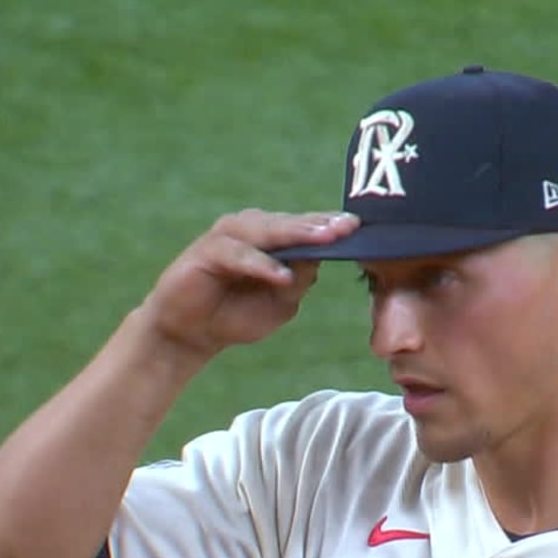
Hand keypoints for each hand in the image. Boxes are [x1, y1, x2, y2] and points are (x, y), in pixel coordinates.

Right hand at [139, 209, 359, 358]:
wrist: (193, 333)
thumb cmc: (238, 315)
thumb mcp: (280, 304)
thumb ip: (299, 283)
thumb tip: (319, 261)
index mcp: (276, 239)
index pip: (310, 228)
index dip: (335, 228)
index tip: (363, 228)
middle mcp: (254, 229)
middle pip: (294, 224)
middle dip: (322, 225)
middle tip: (349, 226)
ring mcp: (230, 236)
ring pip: (268, 231)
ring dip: (296, 235)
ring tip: (324, 241)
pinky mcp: (207, 251)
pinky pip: (239, 255)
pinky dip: (261, 265)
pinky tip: (280, 275)